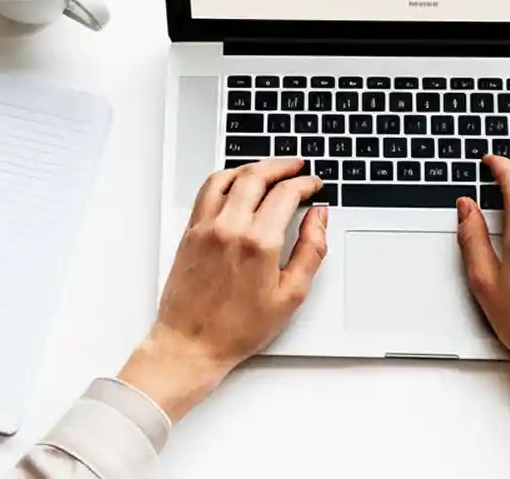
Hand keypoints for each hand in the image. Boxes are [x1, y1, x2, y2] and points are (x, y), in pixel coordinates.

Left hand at [118, 158, 328, 421]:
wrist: (191, 343)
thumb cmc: (238, 328)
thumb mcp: (290, 295)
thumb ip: (311, 250)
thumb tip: (319, 218)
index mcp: (259, 243)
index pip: (286, 194)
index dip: (305, 184)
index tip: (314, 185)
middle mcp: (230, 227)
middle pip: (258, 176)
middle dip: (282, 166)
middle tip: (297, 167)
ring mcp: (206, 226)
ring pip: (231, 177)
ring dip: (254, 167)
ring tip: (270, 169)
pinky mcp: (190, 231)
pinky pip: (208, 190)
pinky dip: (226, 178)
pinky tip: (237, 182)